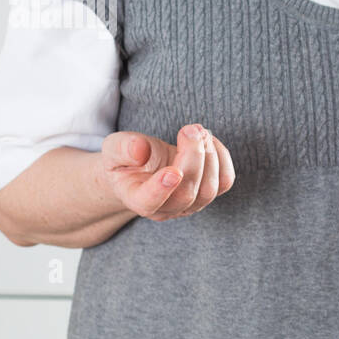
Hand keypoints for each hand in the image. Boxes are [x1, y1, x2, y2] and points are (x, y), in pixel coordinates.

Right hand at [98, 124, 235, 221]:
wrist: (141, 169)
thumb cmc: (126, 159)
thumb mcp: (114, 148)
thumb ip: (123, 149)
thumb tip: (140, 150)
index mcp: (137, 199)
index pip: (149, 202)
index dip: (161, 189)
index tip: (173, 171)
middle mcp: (166, 209)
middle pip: (187, 193)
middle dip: (193, 158)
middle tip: (190, 129)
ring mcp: (190, 205)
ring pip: (209, 189)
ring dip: (209, 155)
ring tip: (198, 130)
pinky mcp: (207, 193)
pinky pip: (225, 181)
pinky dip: (222, 157)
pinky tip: (208, 140)